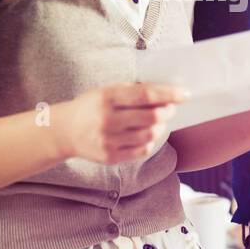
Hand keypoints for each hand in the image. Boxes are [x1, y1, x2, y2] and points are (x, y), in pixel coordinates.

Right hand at [57, 82, 188, 164]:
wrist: (64, 131)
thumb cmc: (91, 106)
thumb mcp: (107, 91)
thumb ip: (134, 92)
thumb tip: (167, 94)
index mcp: (107, 97)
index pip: (146, 95)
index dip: (169, 94)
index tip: (185, 93)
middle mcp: (108, 120)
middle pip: (152, 117)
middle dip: (168, 112)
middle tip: (170, 108)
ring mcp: (109, 141)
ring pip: (150, 135)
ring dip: (160, 127)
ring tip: (157, 121)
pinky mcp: (110, 157)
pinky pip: (142, 150)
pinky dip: (150, 141)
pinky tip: (146, 134)